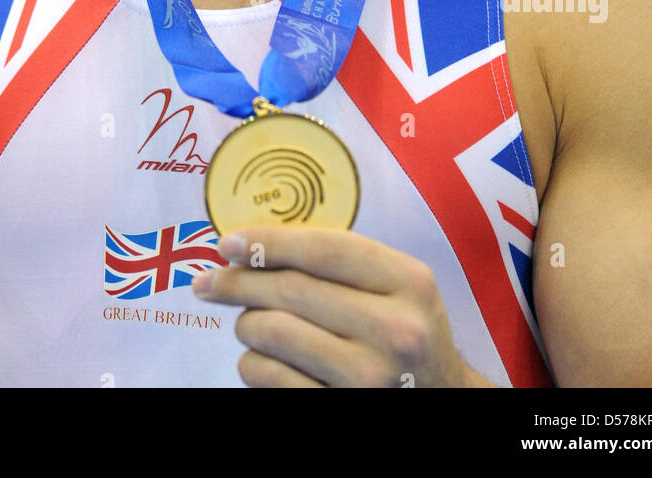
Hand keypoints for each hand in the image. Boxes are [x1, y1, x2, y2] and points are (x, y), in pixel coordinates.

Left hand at [191, 225, 492, 387]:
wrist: (441, 397)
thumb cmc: (407, 330)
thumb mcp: (398, 286)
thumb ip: (344, 261)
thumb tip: (256, 243)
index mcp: (410, 283)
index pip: (325, 249)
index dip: (269, 241)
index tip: (228, 241)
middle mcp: (395, 330)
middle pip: (291, 290)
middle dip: (239, 280)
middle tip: (211, 280)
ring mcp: (369, 378)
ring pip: (272, 333)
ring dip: (245, 323)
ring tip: (247, 321)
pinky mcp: (342, 411)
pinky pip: (270, 378)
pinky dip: (253, 363)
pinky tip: (260, 357)